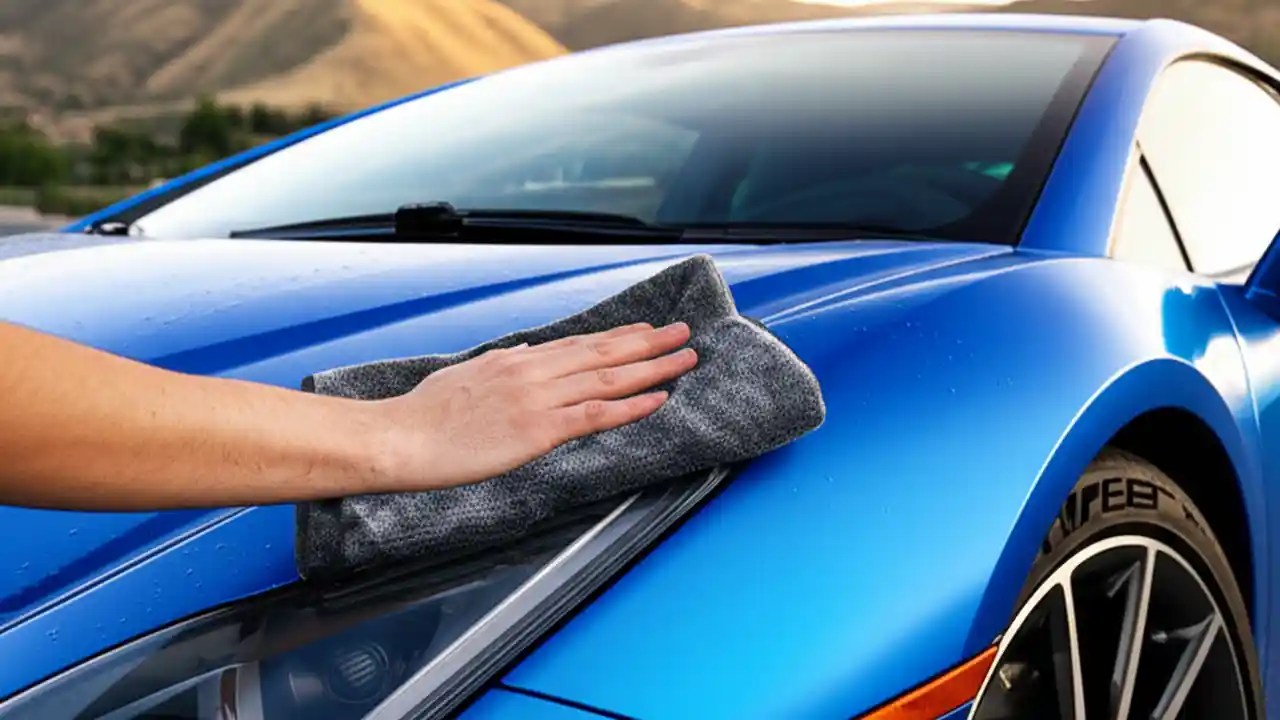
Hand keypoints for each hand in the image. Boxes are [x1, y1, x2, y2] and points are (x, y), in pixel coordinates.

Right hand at [371, 322, 696, 491]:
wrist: (401, 437)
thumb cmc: (423, 414)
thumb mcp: (465, 373)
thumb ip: (501, 362)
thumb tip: (527, 349)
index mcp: (517, 359)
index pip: (580, 343)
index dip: (619, 335)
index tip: (646, 327)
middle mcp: (534, 370)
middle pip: (604, 352)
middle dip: (649, 341)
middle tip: (685, 332)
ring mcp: (539, 398)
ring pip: (609, 377)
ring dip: (653, 366)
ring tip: (687, 357)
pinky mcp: (538, 430)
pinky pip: (596, 415)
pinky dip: (631, 405)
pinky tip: (658, 397)